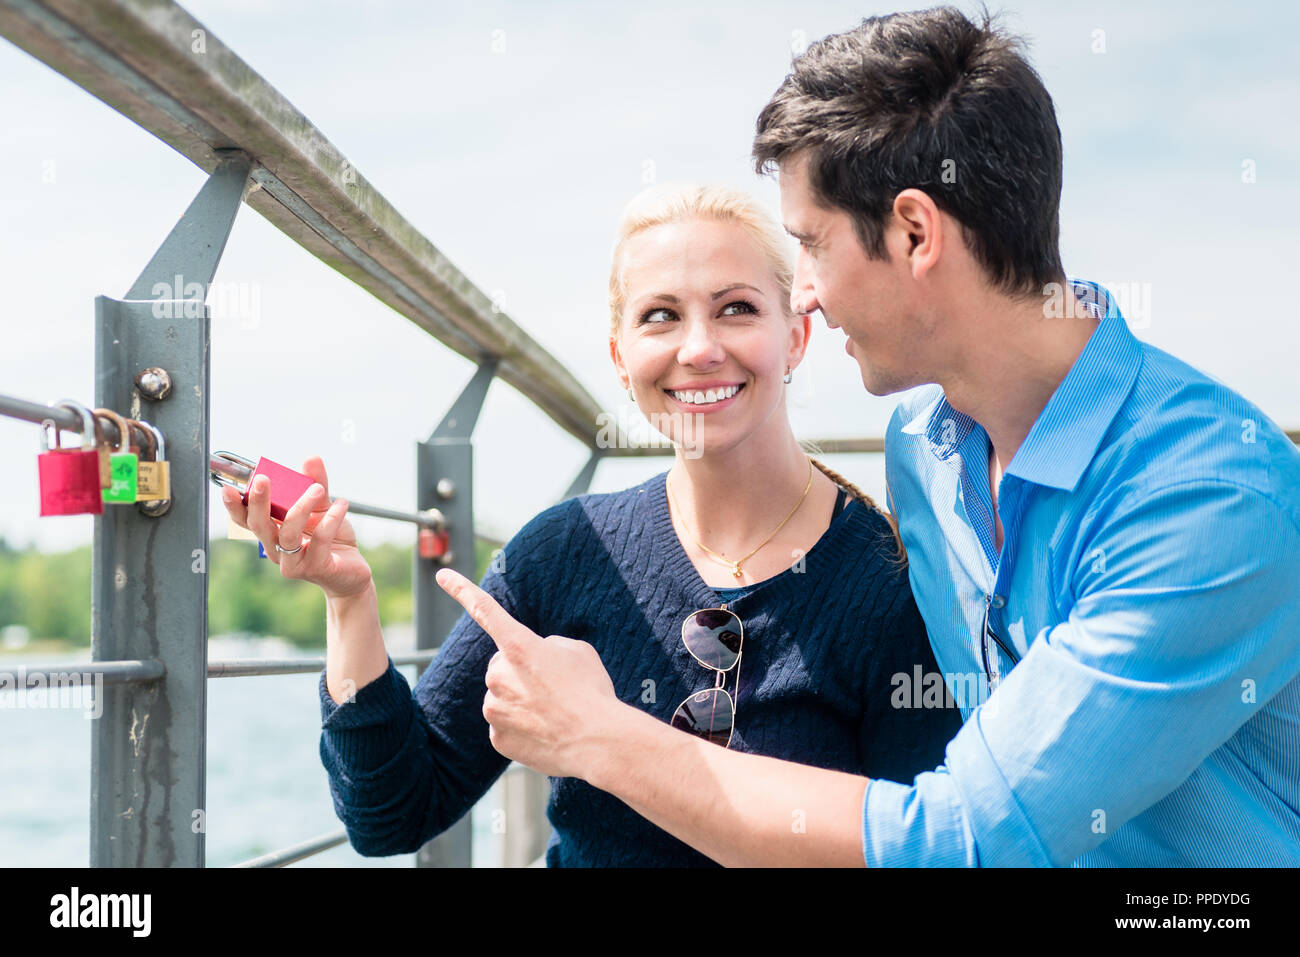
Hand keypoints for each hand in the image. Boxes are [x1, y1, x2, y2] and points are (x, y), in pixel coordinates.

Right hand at [220, 456, 373, 600]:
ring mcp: (294, 562)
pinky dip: (332, 518)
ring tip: (319, 489)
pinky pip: (320, 540)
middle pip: (259, 526)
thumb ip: (315, 483)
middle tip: (263, 479)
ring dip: (301, 507)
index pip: (247, 520)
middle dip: (258, 502)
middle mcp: (277, 550)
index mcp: (272, 533)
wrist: (352, 570)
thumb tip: (311, 458)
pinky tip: (342, 505)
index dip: (235, 506)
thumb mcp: (322, 508)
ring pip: (288, 533)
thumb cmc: (332, 539)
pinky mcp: (316, 568)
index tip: (228, 487)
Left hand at [435, 567, 621, 778]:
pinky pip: (505, 724)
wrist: (598, 741)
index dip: (462, 590)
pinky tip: (545, 729)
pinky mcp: (497, 737)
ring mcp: (494, 708)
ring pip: (501, 696)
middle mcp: (499, 675)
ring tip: (553, 710)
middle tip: (553, 686)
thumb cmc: (591, 691)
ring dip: (521, 699)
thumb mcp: (576, 651)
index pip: (485, 610)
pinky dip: (522, 725)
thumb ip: (546, 646)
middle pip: (502, 665)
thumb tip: (534, 659)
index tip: (442, 575)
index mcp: (519, 645)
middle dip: (520, 671)